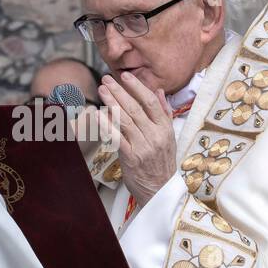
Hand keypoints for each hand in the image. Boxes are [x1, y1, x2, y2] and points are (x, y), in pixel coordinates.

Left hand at [96, 72, 175, 206]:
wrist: (160, 191)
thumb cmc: (162, 163)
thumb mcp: (169, 137)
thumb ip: (164, 113)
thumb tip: (158, 91)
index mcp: (165, 129)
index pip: (151, 102)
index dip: (137, 87)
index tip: (125, 76)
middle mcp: (155, 136)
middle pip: (135, 108)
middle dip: (119, 92)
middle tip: (106, 79)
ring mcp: (143, 147)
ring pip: (126, 120)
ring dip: (112, 103)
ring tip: (102, 90)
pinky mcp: (131, 158)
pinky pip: (117, 138)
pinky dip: (107, 125)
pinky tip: (98, 114)